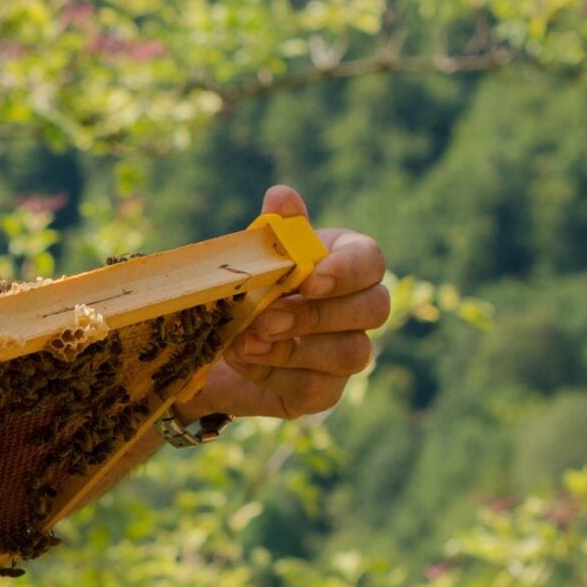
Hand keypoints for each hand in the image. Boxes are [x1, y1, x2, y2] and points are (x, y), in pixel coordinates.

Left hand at [181, 185, 388, 423]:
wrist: (214, 341)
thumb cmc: (248, 288)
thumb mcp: (254, 257)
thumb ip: (274, 229)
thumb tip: (282, 195)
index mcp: (346, 264)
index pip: (371, 261)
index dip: (348, 270)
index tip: (311, 278)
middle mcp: (359, 309)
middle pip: (373, 310)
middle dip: (318, 314)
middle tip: (267, 317)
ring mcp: (346, 353)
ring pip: (351, 354)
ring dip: (293, 348)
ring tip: (245, 340)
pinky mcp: (323, 391)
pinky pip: (316, 389)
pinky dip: (275, 373)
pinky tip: (243, 359)